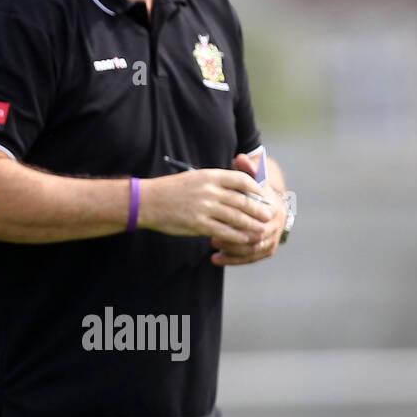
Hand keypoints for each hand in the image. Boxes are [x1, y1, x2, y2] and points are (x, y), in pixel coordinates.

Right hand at [139, 166, 272, 246]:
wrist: (147, 201)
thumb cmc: (170, 190)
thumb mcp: (194, 178)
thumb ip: (214, 183)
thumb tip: (235, 191)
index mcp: (209, 176)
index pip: (241, 179)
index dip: (256, 188)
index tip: (263, 196)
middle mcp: (209, 190)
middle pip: (243, 200)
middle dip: (259, 210)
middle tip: (269, 216)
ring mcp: (204, 207)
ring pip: (237, 218)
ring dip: (252, 225)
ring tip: (261, 230)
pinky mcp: (198, 224)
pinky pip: (224, 231)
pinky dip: (237, 236)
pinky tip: (243, 240)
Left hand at [209, 152, 285, 265]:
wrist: (267, 204)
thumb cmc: (252, 191)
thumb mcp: (249, 179)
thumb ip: (245, 170)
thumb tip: (241, 158)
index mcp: (273, 208)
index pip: (257, 217)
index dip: (239, 220)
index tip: (218, 220)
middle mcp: (276, 225)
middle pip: (256, 236)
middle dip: (234, 238)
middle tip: (212, 238)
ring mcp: (273, 239)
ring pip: (253, 249)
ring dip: (233, 251)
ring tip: (213, 247)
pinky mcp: (267, 249)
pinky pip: (251, 258)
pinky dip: (234, 260)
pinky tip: (216, 260)